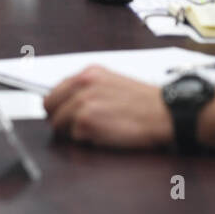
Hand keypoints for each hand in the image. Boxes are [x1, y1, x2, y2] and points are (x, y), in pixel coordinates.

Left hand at [44, 67, 173, 148]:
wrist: (164, 113)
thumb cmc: (146, 103)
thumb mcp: (114, 83)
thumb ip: (90, 89)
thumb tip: (70, 102)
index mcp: (89, 73)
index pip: (55, 91)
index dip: (59, 107)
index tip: (64, 115)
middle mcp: (83, 83)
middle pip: (50, 107)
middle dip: (60, 120)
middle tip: (78, 128)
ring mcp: (82, 102)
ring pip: (59, 125)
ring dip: (74, 132)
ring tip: (98, 131)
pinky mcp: (85, 122)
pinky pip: (73, 137)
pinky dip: (86, 141)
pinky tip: (105, 136)